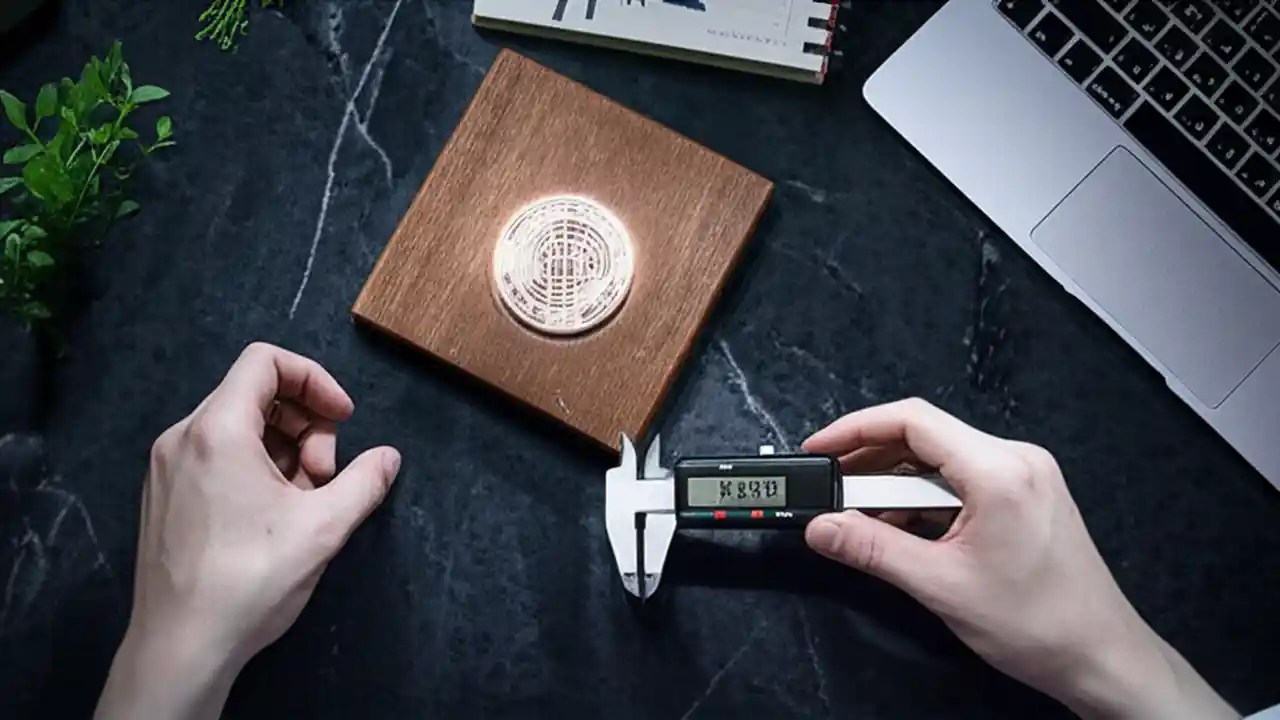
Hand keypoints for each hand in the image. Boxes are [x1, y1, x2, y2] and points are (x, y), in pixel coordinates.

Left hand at [97, 343, 400, 719]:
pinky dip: (255, 470)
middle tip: (326, 477)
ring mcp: (167, 468)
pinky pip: (217, 457)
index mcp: (217, 430)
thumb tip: (388, 458)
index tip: (344, 418)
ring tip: (303, 503)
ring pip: (238, 429)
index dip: (315, 379)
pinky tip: (273, 518)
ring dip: (285, 451)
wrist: (180, 647)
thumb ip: (364, 482)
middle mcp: (183, 438)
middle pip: (255, 393)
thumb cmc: (250, 580)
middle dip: (306, 425)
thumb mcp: (324, 527)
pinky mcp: (164, 496)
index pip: (265, 361)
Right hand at [803, 399, 1234, 719]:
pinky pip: (961, 477)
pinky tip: (903, 528)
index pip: (913, 421)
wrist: (1100, 656)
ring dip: (896, 483)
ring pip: (940, 458)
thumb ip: (873, 549)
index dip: (856, 429)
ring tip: (862, 519)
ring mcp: (1025, 475)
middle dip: (870, 460)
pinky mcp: (1025, 493)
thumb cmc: (1039, 624)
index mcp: (1000, 471)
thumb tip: (822, 527)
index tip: (819, 449)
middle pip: (924, 435)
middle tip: (831, 491)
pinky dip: (924, 497)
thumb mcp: (940, 585)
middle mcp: (1017, 460)